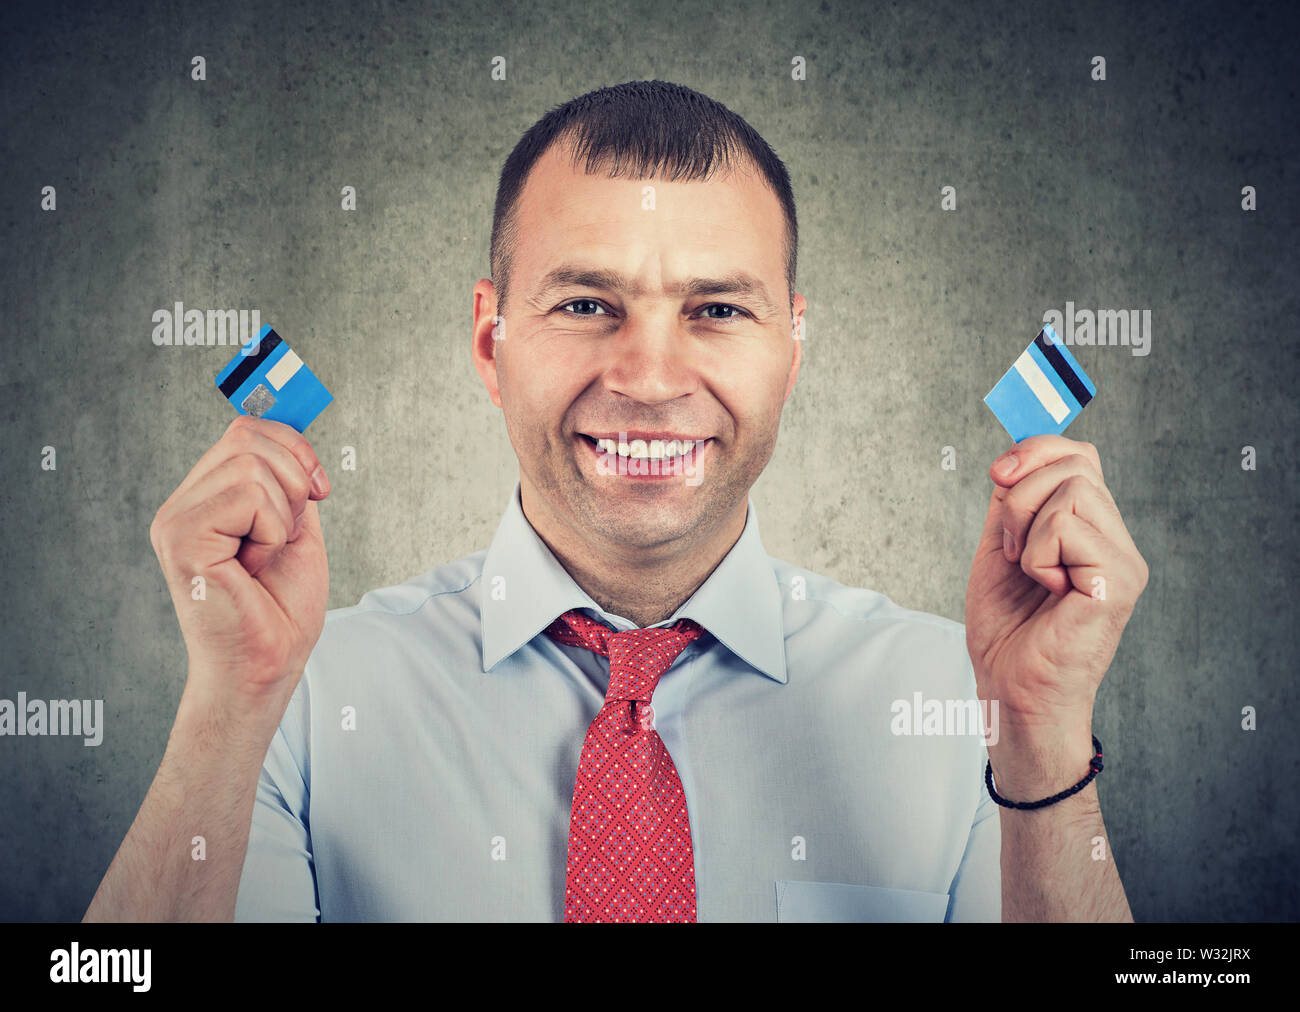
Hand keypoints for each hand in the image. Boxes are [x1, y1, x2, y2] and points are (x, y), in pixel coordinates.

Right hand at [149, 415, 330, 712]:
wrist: (267, 666)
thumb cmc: (279, 610)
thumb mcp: (295, 529)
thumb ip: (288, 484)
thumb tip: (294, 438)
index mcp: (206, 500)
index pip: (245, 432)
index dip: (293, 446)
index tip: (320, 487)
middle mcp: (182, 506)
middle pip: (248, 436)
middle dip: (294, 477)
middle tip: (287, 533)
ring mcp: (175, 521)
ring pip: (251, 463)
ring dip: (282, 513)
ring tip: (265, 555)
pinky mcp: (182, 539)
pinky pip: (247, 496)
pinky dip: (271, 530)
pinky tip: (254, 565)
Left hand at [965, 435, 1147, 795]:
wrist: (1008, 689)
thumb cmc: (1007, 630)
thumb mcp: (999, 549)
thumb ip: (1010, 502)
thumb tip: (1013, 458)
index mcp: (1092, 530)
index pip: (1080, 456)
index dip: (1037, 449)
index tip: (997, 473)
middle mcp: (1116, 541)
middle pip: (1075, 463)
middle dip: (1019, 495)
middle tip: (1010, 548)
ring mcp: (1123, 561)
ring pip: (1072, 489)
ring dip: (1026, 528)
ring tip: (1029, 572)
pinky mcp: (1118, 582)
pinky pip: (1067, 526)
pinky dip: (1036, 554)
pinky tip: (1045, 589)